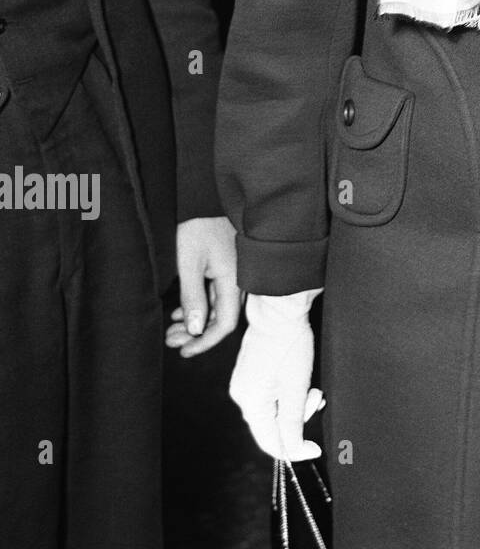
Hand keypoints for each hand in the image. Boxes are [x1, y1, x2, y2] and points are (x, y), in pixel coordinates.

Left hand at [166, 216, 239, 357]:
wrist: (202, 197)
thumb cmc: (195, 226)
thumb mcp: (188, 263)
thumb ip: (193, 297)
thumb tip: (195, 331)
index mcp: (233, 278)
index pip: (225, 324)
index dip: (205, 342)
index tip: (184, 351)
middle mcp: (239, 278)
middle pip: (222, 318)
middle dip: (196, 334)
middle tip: (170, 341)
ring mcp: (235, 272)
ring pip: (218, 308)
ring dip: (196, 321)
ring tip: (171, 329)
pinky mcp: (227, 266)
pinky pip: (217, 295)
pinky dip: (200, 307)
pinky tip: (182, 311)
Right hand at [229, 290, 324, 461]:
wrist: (279, 311)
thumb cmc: (290, 345)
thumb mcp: (296, 388)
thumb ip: (293, 423)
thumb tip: (296, 451)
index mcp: (250, 403)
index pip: (271, 441)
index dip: (295, 449)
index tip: (316, 448)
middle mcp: (242, 396)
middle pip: (272, 425)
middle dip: (298, 417)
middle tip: (316, 397)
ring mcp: (245, 383)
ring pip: (273, 409)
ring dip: (295, 404)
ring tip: (311, 387)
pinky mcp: (251, 373)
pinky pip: (270, 395)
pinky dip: (288, 393)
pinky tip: (300, 380)